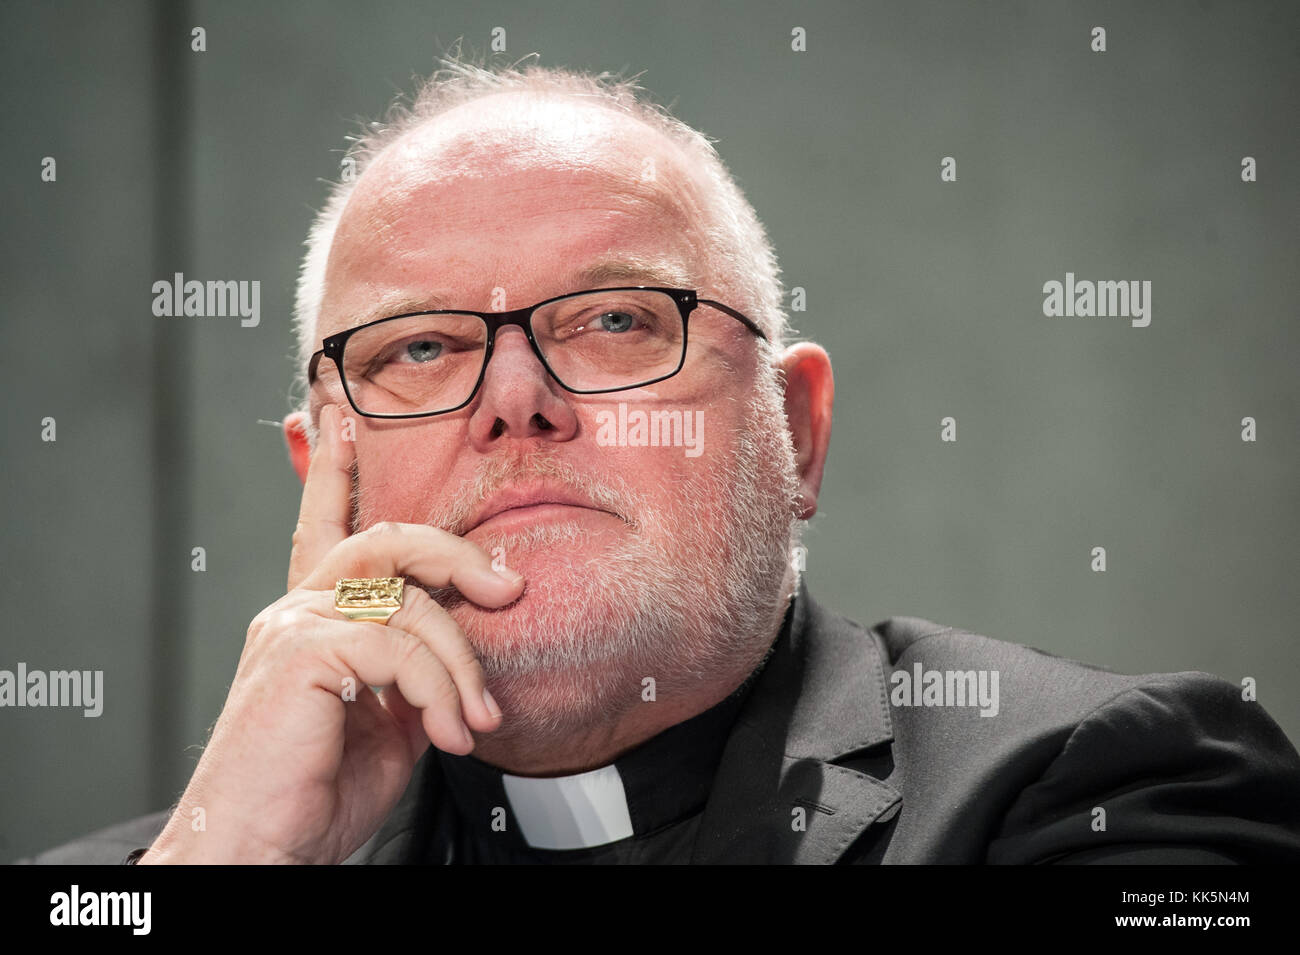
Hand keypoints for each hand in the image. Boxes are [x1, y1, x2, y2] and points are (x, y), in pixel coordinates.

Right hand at [140, 404, 523, 863]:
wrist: (260, 849)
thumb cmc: (314, 794)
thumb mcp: (387, 725)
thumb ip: (414, 676)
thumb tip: (461, 659)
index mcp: (314, 620)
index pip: (324, 527)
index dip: (330, 471)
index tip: (335, 419)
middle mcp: (296, 609)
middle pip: (387, 539)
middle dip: (458, 554)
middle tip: (509, 590)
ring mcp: (293, 624)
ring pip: (409, 600)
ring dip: (462, 664)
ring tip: (476, 723)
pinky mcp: (299, 650)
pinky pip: (398, 645)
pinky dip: (438, 690)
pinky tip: (448, 734)